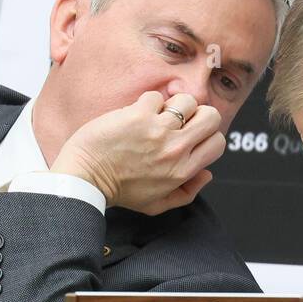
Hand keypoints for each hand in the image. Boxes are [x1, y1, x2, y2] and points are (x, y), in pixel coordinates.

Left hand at [51, 92, 223, 215]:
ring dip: (174, 105)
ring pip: (187, 101)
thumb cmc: (118, 192)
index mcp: (183, 171)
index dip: (208, 135)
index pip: (218, 142)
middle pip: (211, 116)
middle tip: (180, 121)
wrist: (84, 180)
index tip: (192, 135)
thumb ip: (187, 193)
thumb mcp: (156, 205)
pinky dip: (147, 103)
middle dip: (199, 114)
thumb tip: (207, 174)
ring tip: (158, 115)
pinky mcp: (139, 116)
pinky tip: (135, 115)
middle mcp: (176, 150)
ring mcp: (159, 130)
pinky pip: (156, 97)